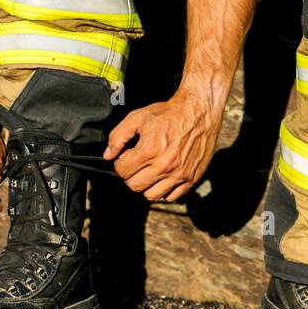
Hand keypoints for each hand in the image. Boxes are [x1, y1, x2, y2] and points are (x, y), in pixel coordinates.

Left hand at [103, 92, 221, 201]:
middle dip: (131, 175)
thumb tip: (109, 155)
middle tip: (136, 164)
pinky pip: (172, 197)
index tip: (126, 157)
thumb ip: (118, 136)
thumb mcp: (138, 117)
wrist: (198, 111)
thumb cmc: (168, 113)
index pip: (122, 171)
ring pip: (152, 195)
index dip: (120, 163)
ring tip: (149, 171)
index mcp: (148, 151)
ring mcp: (179, 174)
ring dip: (147, 185)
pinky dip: (165, 190)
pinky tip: (164, 176)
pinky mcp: (192, 177)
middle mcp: (164, 166)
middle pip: (135, 186)